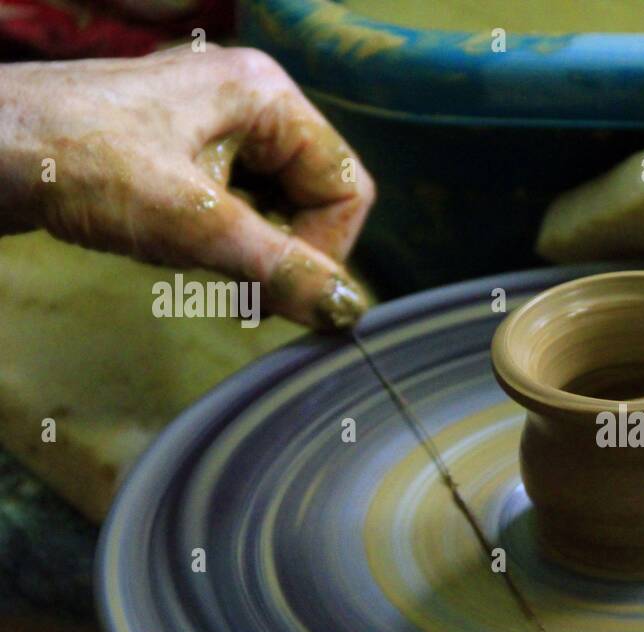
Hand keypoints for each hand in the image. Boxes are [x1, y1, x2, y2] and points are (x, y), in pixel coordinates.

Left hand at [0, 46, 374, 329]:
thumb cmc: (78, 165)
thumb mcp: (193, 224)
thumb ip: (282, 268)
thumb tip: (350, 309)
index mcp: (266, 96)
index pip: (346, 186)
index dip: (327, 250)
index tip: (284, 295)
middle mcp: (249, 101)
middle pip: (312, 197)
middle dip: (283, 252)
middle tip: (242, 296)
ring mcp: (213, 122)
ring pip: (274, 207)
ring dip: (247, 250)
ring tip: (197, 264)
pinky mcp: (180, 148)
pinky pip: (233, 204)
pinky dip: (217, 239)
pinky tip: (176, 246)